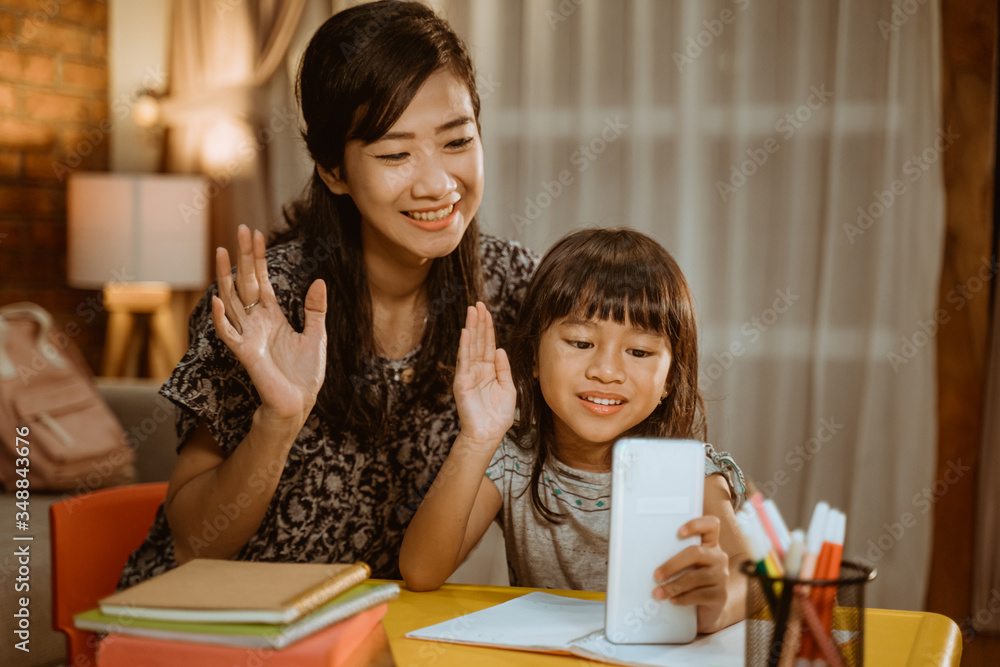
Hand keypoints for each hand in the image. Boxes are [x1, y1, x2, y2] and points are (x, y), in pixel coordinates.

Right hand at [211, 224, 327, 427]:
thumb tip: (319, 280)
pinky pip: (228, 333)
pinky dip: (221, 317)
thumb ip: (316, 309)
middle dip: (243, 257)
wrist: (300, 402)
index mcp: (273, 315)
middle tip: (240, 230)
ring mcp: (248, 335)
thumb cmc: (306, 373)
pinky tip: (218, 299)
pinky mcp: (245, 353)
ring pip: (231, 300)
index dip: (258, 257)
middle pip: (245, 282)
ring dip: (226, 277)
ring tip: (223, 252)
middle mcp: (256, 321)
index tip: (256, 233)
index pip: (261, 279)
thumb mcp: (317, 335)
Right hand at [453, 302, 515, 450]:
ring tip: (472, 311)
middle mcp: (477, 369)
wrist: (488, 433)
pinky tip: (466, 332)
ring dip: (471, 328)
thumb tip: (501, 349)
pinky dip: (465, 346)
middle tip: (478, 303)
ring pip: (470, 346)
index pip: (488, 344)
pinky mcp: (461, 382)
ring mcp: (468, 374)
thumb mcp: (508, 387)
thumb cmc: (498, 415)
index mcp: (489, 369)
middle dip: (478, 322)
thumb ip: (503, 368)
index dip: (488, 327)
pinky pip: (464, 361)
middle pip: (478, 341)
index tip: (486, 311)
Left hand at [652, 516, 729, 632]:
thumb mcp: (684, 566)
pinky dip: (683, 598)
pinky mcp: (721, 595)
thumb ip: (673, 556)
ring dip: (673, 586)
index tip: (679, 532)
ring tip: (658, 592)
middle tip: (656, 575)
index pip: (711, 525)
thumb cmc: (688, 582)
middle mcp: (718, 557)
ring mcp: (722, 576)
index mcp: (709, 544)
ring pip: (695, 577)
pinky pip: (699, 595)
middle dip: (672, 564)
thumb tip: (645, 556)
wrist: (705, 609)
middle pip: (696, 553)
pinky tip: (672, 600)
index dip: (696, 524)